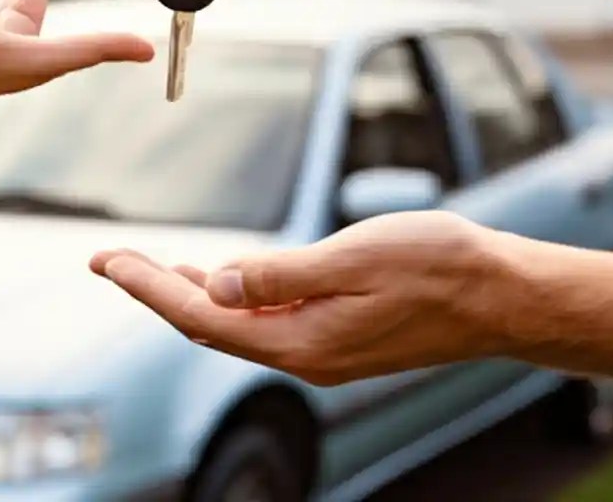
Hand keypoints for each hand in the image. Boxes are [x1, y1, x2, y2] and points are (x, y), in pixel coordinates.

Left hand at [91, 212, 516, 385]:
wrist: (506, 297)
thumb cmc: (439, 267)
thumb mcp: (353, 258)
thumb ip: (278, 275)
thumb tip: (215, 285)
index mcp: (301, 342)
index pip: (200, 317)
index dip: (148, 288)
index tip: (106, 261)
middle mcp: (304, 356)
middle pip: (208, 324)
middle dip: (155, 290)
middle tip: (109, 259)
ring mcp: (322, 350)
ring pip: (236, 324)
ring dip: (189, 294)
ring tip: (146, 268)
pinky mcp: (339, 337)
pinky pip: (266, 321)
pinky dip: (232, 297)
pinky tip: (219, 277)